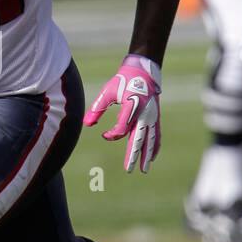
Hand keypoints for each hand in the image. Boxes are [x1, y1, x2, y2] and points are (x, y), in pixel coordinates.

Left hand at [84, 55, 161, 172]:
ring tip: (144, 169)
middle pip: (138, 139)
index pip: (122, 128)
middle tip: (129, 169)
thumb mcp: (107, 91)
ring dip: (146, 155)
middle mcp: (144, 113)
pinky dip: (154, 146)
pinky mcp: (156, 117)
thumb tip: (85, 124)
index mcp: (132, 106)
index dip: (112, 135)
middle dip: (133, 155)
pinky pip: (156, 135)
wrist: (143, 71)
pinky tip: (152, 157)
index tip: (104, 135)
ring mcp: (152, 116)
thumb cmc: (123, 80)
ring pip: (149, 139)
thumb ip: (97, 108)